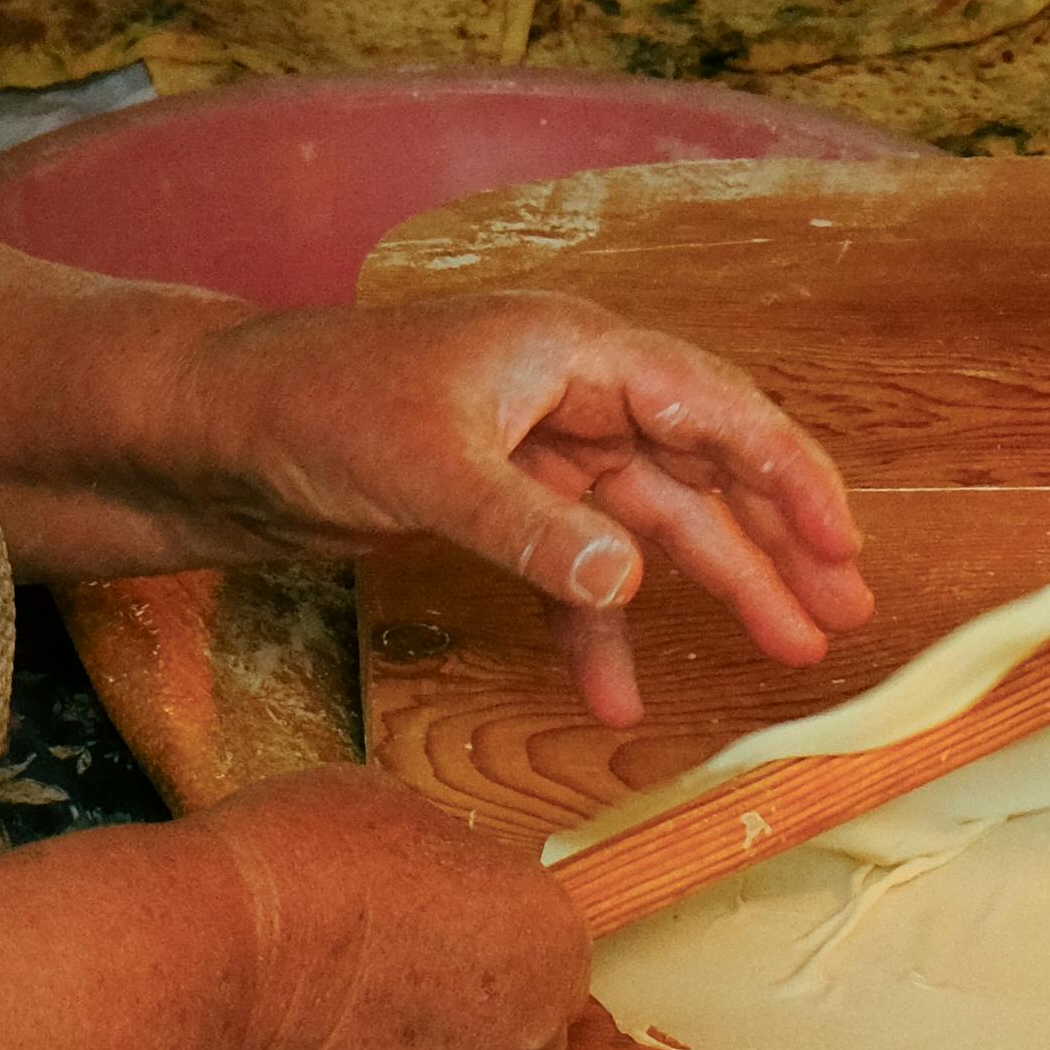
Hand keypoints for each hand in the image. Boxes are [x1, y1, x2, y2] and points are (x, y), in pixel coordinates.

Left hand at [0, 193, 878, 722]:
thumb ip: (530, 527)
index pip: (711, 405)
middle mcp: (569, 391)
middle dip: (772, 537)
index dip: (787, 472)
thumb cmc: (310, 410)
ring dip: (711, 587)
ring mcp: (535, 451)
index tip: (842, 544)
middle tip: (841, 612)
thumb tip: (629, 573)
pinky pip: (574, 570)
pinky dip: (597, 630)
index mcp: (572, 350)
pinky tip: (615, 699)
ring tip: (783, 653)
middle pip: (699, 465)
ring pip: (649, 522)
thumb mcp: (424, 468)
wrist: (207, 433)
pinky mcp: (496, 505)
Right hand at [185, 767, 592, 1049]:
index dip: (494, 936)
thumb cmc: (305, 862)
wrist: (216, 962)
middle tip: (392, 974)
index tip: (440, 922)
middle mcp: (525, 1040)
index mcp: (549, 942)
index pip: (550, 951)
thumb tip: (433, 887)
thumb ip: (446, 865)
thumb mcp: (397, 811)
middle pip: (520, 1032)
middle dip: (472, 1010)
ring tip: (332, 1017)